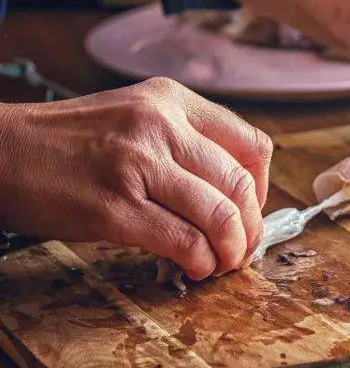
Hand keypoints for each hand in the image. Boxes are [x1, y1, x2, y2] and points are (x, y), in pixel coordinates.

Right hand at [0, 78, 271, 279]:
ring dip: (231, 250)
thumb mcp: (135, 115)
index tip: (251, 210)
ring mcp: (137, 165)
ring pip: (219, 215)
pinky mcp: (114, 208)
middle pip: (241, 184)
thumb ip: (184, 139)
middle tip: (244, 247)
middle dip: (251, 227)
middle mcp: (161, 125)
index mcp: (172, 100)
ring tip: (222, 263)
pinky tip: (194, 268)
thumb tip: (234, 190)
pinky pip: (183, 241)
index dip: (263, 188)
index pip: (252, 144)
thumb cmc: (67, 141)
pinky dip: (200, 262)